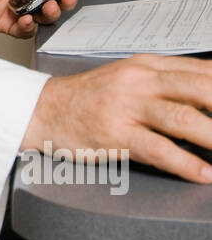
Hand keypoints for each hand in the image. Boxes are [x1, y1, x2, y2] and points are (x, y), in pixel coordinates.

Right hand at [21, 54, 211, 182]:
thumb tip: (208, 98)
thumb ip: (168, 85)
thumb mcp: (131, 79)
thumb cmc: (90, 99)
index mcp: (149, 65)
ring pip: (182, 118)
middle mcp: (140, 80)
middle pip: (200, 89)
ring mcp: (127, 106)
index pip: (203, 71)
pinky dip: (186, 163)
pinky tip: (204, 174)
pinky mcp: (115, 134)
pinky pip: (157, 149)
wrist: (43, 110)